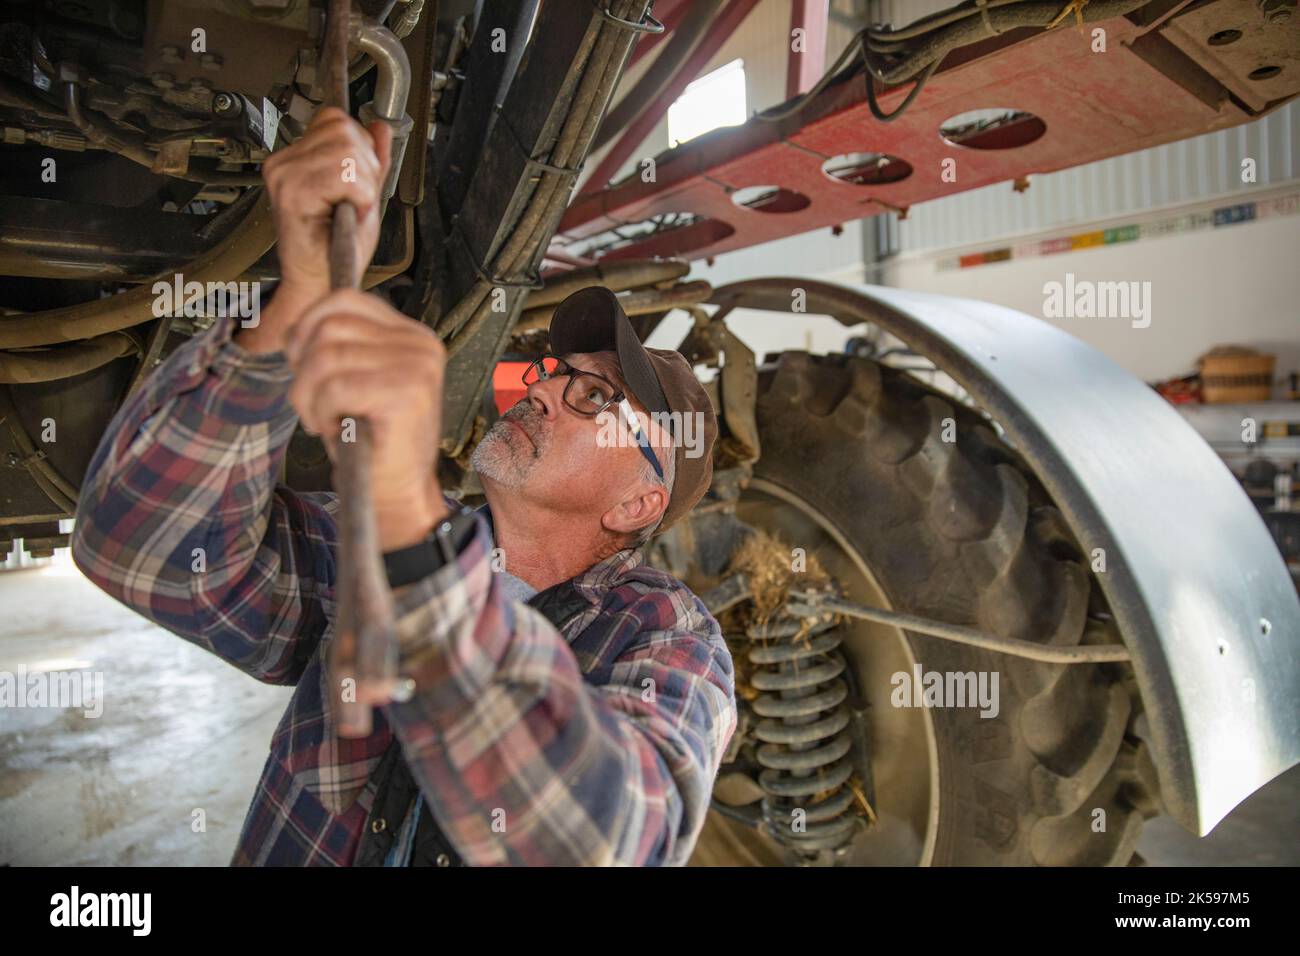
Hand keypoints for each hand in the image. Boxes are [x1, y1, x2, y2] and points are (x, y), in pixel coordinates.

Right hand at [260, 106, 392, 312]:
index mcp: (296, 158)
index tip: (356, 180)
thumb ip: (372, 159)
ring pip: (348, 152)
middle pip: (344, 131)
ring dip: (363, 184)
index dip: (360, 147)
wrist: (323, 282)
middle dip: (365, 167)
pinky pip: (346, 176)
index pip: (335, 119)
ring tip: (350, 206)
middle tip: (355, 198)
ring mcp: (285, 177)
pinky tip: (348, 212)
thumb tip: (380, 128)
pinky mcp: (293, 194)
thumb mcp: (363, 194)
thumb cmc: (337, 248)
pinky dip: (360, 197)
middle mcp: (284, 163)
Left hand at [285, 289, 448, 550]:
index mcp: (410, 334)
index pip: (344, 299)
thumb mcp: (355, 379)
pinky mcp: (407, 393)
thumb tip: (297, 325)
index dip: (307, 327)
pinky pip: (336, 386)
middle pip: (329, 326)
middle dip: (303, 368)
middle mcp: (420, 343)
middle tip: (313, 404)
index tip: (301, 365)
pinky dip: (323, 411)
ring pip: (327, 356)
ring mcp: (417, 366)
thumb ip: (339, 344)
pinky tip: (337, 431)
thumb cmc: (370, 440)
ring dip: (309, 395)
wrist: (396, 492)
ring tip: (324, 420)